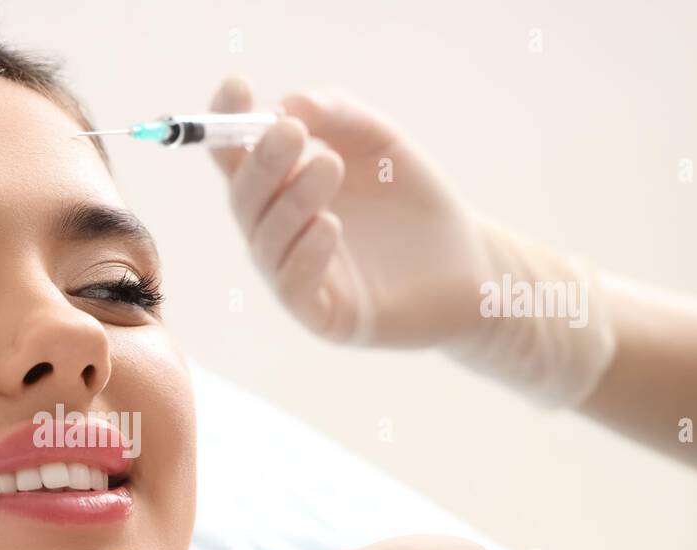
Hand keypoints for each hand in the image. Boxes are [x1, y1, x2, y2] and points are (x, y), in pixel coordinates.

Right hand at [209, 76, 490, 347]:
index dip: (227, 124)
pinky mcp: (320, 315)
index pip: (237, 157)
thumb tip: (286, 104)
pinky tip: (329, 226)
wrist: (469, 264)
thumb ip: (337, 115)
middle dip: (262, 164)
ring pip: (268, 241)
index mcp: (281, 187)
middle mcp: (277, 232)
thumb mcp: (379, 142)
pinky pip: (294, 287)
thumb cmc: (413, 201)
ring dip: (291, 202)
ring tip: (329, 166)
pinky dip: (305, 255)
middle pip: (245, 199)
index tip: (238, 87)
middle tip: (290, 132)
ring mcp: (294, 275)